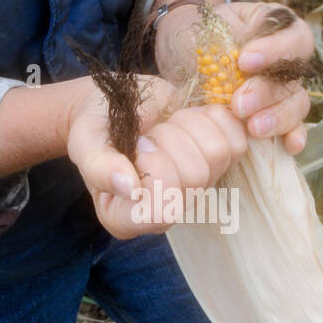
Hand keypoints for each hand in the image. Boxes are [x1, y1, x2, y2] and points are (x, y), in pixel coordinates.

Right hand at [66, 78, 247, 238]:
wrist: (114, 103)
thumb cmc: (96, 127)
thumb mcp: (86, 144)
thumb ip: (99, 168)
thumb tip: (128, 187)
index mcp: (128, 218)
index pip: (163, 210)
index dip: (157, 171)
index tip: (139, 146)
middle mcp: (169, 210)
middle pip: (195, 177)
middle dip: (170, 139)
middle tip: (149, 133)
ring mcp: (198, 187)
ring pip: (217, 153)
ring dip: (188, 124)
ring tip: (165, 124)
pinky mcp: (221, 160)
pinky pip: (236, 139)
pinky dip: (212, 116)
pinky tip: (187, 116)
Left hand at [154, 0, 313, 154]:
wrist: (177, 59)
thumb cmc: (196, 37)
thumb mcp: (207, 29)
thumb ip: (226, 42)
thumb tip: (237, 65)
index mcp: (277, 29)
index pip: (293, 38)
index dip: (275, 50)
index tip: (245, 61)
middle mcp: (285, 61)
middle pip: (293, 78)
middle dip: (267, 93)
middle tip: (240, 105)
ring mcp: (281, 91)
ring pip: (296, 104)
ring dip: (278, 118)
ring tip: (253, 129)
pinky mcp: (271, 116)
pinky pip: (292, 127)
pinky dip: (293, 136)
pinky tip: (290, 145)